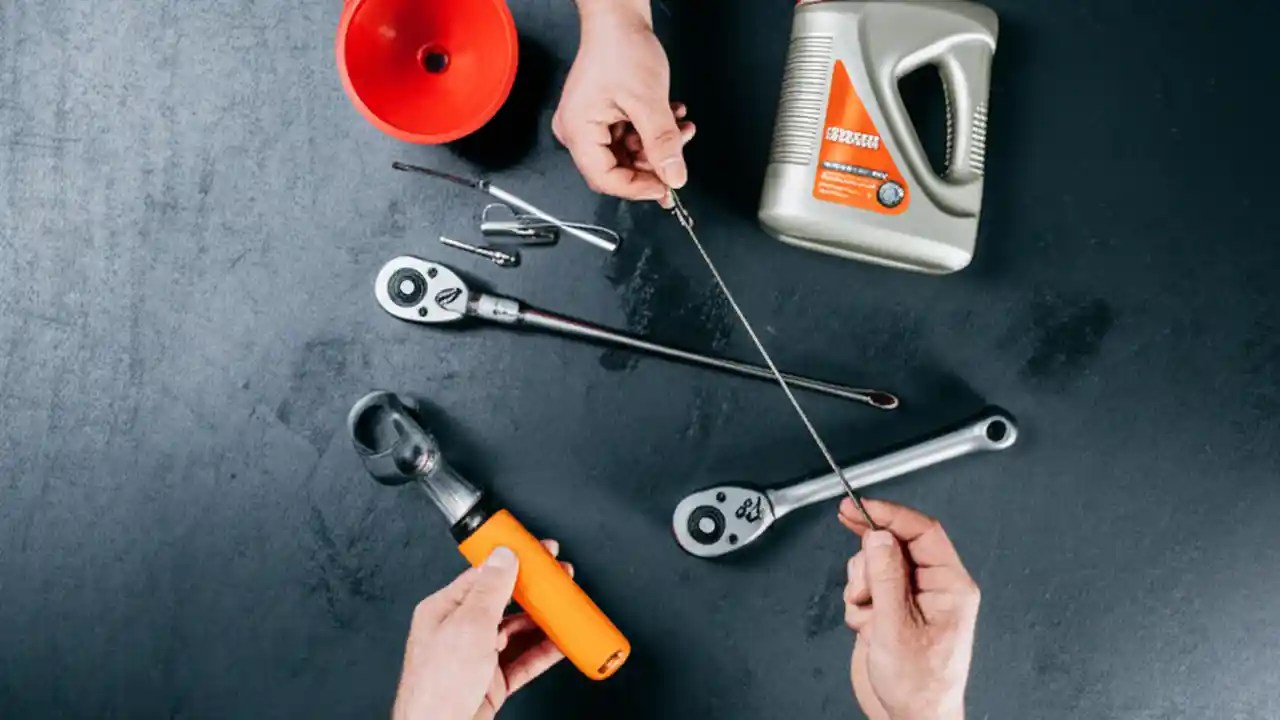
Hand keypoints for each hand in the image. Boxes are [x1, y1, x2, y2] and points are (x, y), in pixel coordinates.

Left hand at [392, 542, 569, 719]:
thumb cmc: (438, 687)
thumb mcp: (470, 625)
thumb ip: (491, 589)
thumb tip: (504, 555)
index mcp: (444, 610)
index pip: (484, 576)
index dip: (514, 562)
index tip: (538, 553)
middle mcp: (459, 631)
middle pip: (503, 603)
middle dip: (534, 592)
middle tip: (560, 579)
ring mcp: (476, 658)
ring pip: (516, 632)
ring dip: (543, 621)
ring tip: (566, 608)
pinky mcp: (491, 682)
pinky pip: (523, 660)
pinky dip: (544, 651)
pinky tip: (561, 642)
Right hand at [552, 0, 694, 204]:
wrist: (619, 18)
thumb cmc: (620, 48)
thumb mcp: (648, 101)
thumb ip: (662, 144)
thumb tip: (674, 177)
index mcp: (578, 131)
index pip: (605, 179)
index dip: (638, 188)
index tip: (666, 188)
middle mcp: (578, 131)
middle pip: (617, 169)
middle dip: (652, 163)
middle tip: (678, 158)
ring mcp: (590, 123)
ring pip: (628, 153)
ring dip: (657, 146)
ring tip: (681, 130)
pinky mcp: (603, 116)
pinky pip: (629, 137)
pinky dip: (652, 133)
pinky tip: (672, 117)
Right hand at [838, 499, 980, 719]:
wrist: (908, 719)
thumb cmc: (920, 687)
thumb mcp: (897, 628)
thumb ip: (886, 577)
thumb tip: (878, 537)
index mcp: (950, 586)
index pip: (923, 532)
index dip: (890, 515)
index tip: (860, 508)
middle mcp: (932, 588)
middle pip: (894, 543)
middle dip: (869, 559)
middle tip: (856, 564)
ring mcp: (909, 599)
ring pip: (875, 562)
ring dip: (861, 584)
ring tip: (867, 613)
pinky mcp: (890, 610)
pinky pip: (865, 585)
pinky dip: (858, 601)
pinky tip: (866, 624)